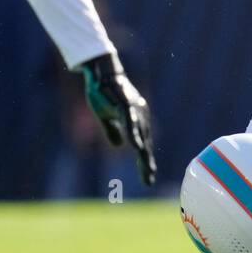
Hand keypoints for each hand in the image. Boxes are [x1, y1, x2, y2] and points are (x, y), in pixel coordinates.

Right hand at [79, 53, 156, 184]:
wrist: (102, 72)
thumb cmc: (105, 93)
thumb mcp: (106, 116)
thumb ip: (113, 130)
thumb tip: (118, 145)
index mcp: (137, 120)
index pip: (143, 145)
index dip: (145, 161)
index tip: (148, 178)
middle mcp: (140, 116)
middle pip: (145, 143)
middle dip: (147, 163)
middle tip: (149, 181)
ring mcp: (134, 109)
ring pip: (140, 135)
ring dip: (143, 153)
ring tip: (147, 169)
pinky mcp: (125, 103)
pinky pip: (130, 121)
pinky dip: (134, 134)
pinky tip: (136, 146)